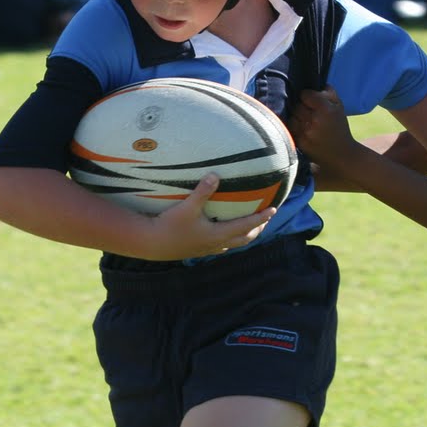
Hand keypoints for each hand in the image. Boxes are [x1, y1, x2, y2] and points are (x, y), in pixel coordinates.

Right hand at [145, 174, 273, 258]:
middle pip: (244, 238)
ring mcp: (207, 249)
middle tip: (266, 218)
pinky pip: (220, 247)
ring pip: (233, 244)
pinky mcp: (199, 250)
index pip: (246, 225)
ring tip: (250, 227)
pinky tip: (225, 235)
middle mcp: (216, 244)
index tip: (274, 209)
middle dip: (257, 228)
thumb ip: (202, 191)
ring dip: (245, 235)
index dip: (261, 218)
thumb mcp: (186, 206)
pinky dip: (229, 240)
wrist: (152, 243)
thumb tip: (215, 175)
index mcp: (217, 234)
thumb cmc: (169, 224)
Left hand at [289, 87, 358, 169]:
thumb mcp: (339, 107)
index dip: (307, 96)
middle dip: (301, 107)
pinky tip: (303, 130)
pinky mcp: (300, 142)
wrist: (341, 155)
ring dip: (297, 118)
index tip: (310, 100)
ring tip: (305, 122)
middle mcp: (315, 120)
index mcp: (325, 109)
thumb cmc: (340, 128)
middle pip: (297, 106)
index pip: (305, 94)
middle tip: (308, 112)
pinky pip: (291, 128)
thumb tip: (317, 83)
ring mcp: (306, 132)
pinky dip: (294, 128)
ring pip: (292, 117)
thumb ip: (329, 92)